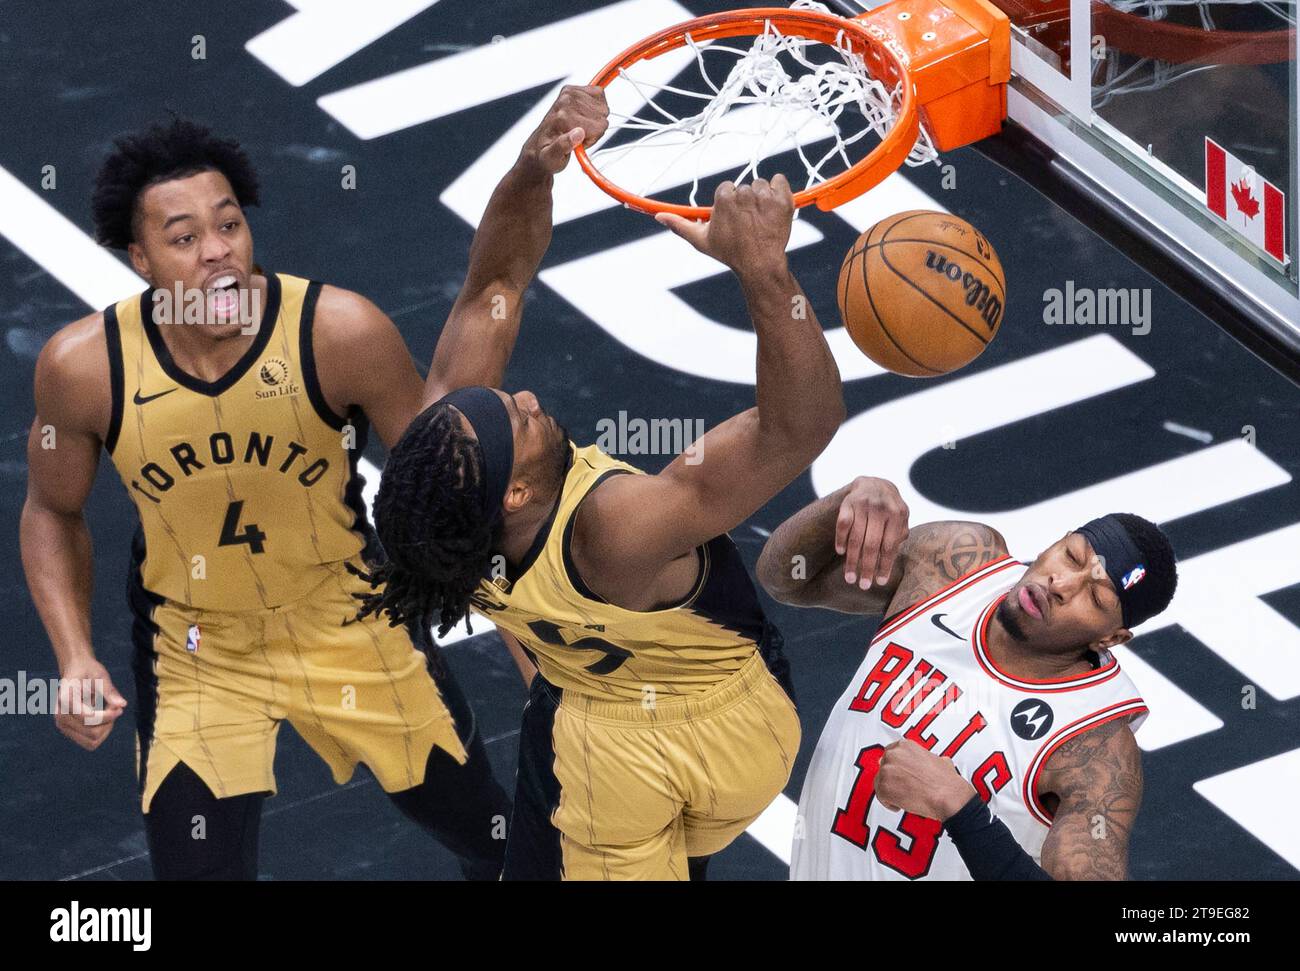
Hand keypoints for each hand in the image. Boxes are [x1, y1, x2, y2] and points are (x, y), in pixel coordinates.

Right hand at [55, 655, 126, 750]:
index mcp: (65, 699)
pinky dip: (102, 733)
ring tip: (109, 712)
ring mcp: (63, 725)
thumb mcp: (101, 676)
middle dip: (109, 722)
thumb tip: (122, 705)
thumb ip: (110, 691)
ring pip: (92, 741)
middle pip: (92, 732)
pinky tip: (104, 718)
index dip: (107, 716)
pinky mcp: (69, 731)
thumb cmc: (89, 671)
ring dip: (106, 729)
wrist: (75, 672)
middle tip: (115, 707)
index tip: (119, 708)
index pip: (88, 717)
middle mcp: (60, 715)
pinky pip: (90, 742)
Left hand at [519, 84, 608, 176]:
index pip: (599, 126)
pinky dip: (595, 108)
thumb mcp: (551, 158)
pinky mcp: (573, 89)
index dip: (592, 139)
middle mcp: (565, 101)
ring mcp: (569, 93)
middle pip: (602, 117)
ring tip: (578, 129)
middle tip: (577, 137)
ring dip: (594, 121)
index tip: (578, 143)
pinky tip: (583, 117)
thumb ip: (563, 145)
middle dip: (594, 131)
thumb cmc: (546, 153)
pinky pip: (599, 94)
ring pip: (603, 108)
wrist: (538, 145)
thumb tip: (578, 133)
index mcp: (562, 117)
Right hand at [655, 175, 794, 275]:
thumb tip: (659, 216)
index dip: (730, 205)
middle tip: (747, 224)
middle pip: (744, 187)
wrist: (760, 265)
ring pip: (761, 185)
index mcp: (725, 198)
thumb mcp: (701, 240)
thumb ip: (680, 225)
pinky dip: (779, 191)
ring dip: (762, 198)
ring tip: (760, 220)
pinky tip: (773, 209)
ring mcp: (765, 197)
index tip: (733, 219)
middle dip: (746, 203)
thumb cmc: (729, 253)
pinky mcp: (783, 199)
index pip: (727, 189)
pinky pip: (780, 181)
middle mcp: (745, 193)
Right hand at [835, 476, 908, 588]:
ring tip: (849, 577)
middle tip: (862, 585)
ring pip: (856, 537)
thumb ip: (899, 535)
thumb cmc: (889, 508)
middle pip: (872, 544)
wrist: (874, 482)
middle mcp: (881, 507)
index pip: (890, 545)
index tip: (879, 582)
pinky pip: (842, 525)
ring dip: (851, 560)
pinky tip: (840, 552)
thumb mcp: (900, 519)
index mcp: (898, 513)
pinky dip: (840, 539)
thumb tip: (892, 560)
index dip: (884, 565)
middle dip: (866, 567)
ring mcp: (863, 503)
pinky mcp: (848, 501)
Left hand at [875, 738, 976, 819]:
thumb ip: (927, 758)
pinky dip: (889, 803)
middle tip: (903, 787)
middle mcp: (893, 755)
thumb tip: (931, 761)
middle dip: (892, 778)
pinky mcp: (884, 788)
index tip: (899, 773)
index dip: (896, 766)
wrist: (948, 797)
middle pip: (884, 767)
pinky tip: (901, 805)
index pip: (891, 753)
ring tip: (904, 798)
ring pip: (881, 782)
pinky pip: (881, 796)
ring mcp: (887, 770)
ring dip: (891, 791)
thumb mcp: (940, 759)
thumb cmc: (946, 781)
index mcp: (905, 746)